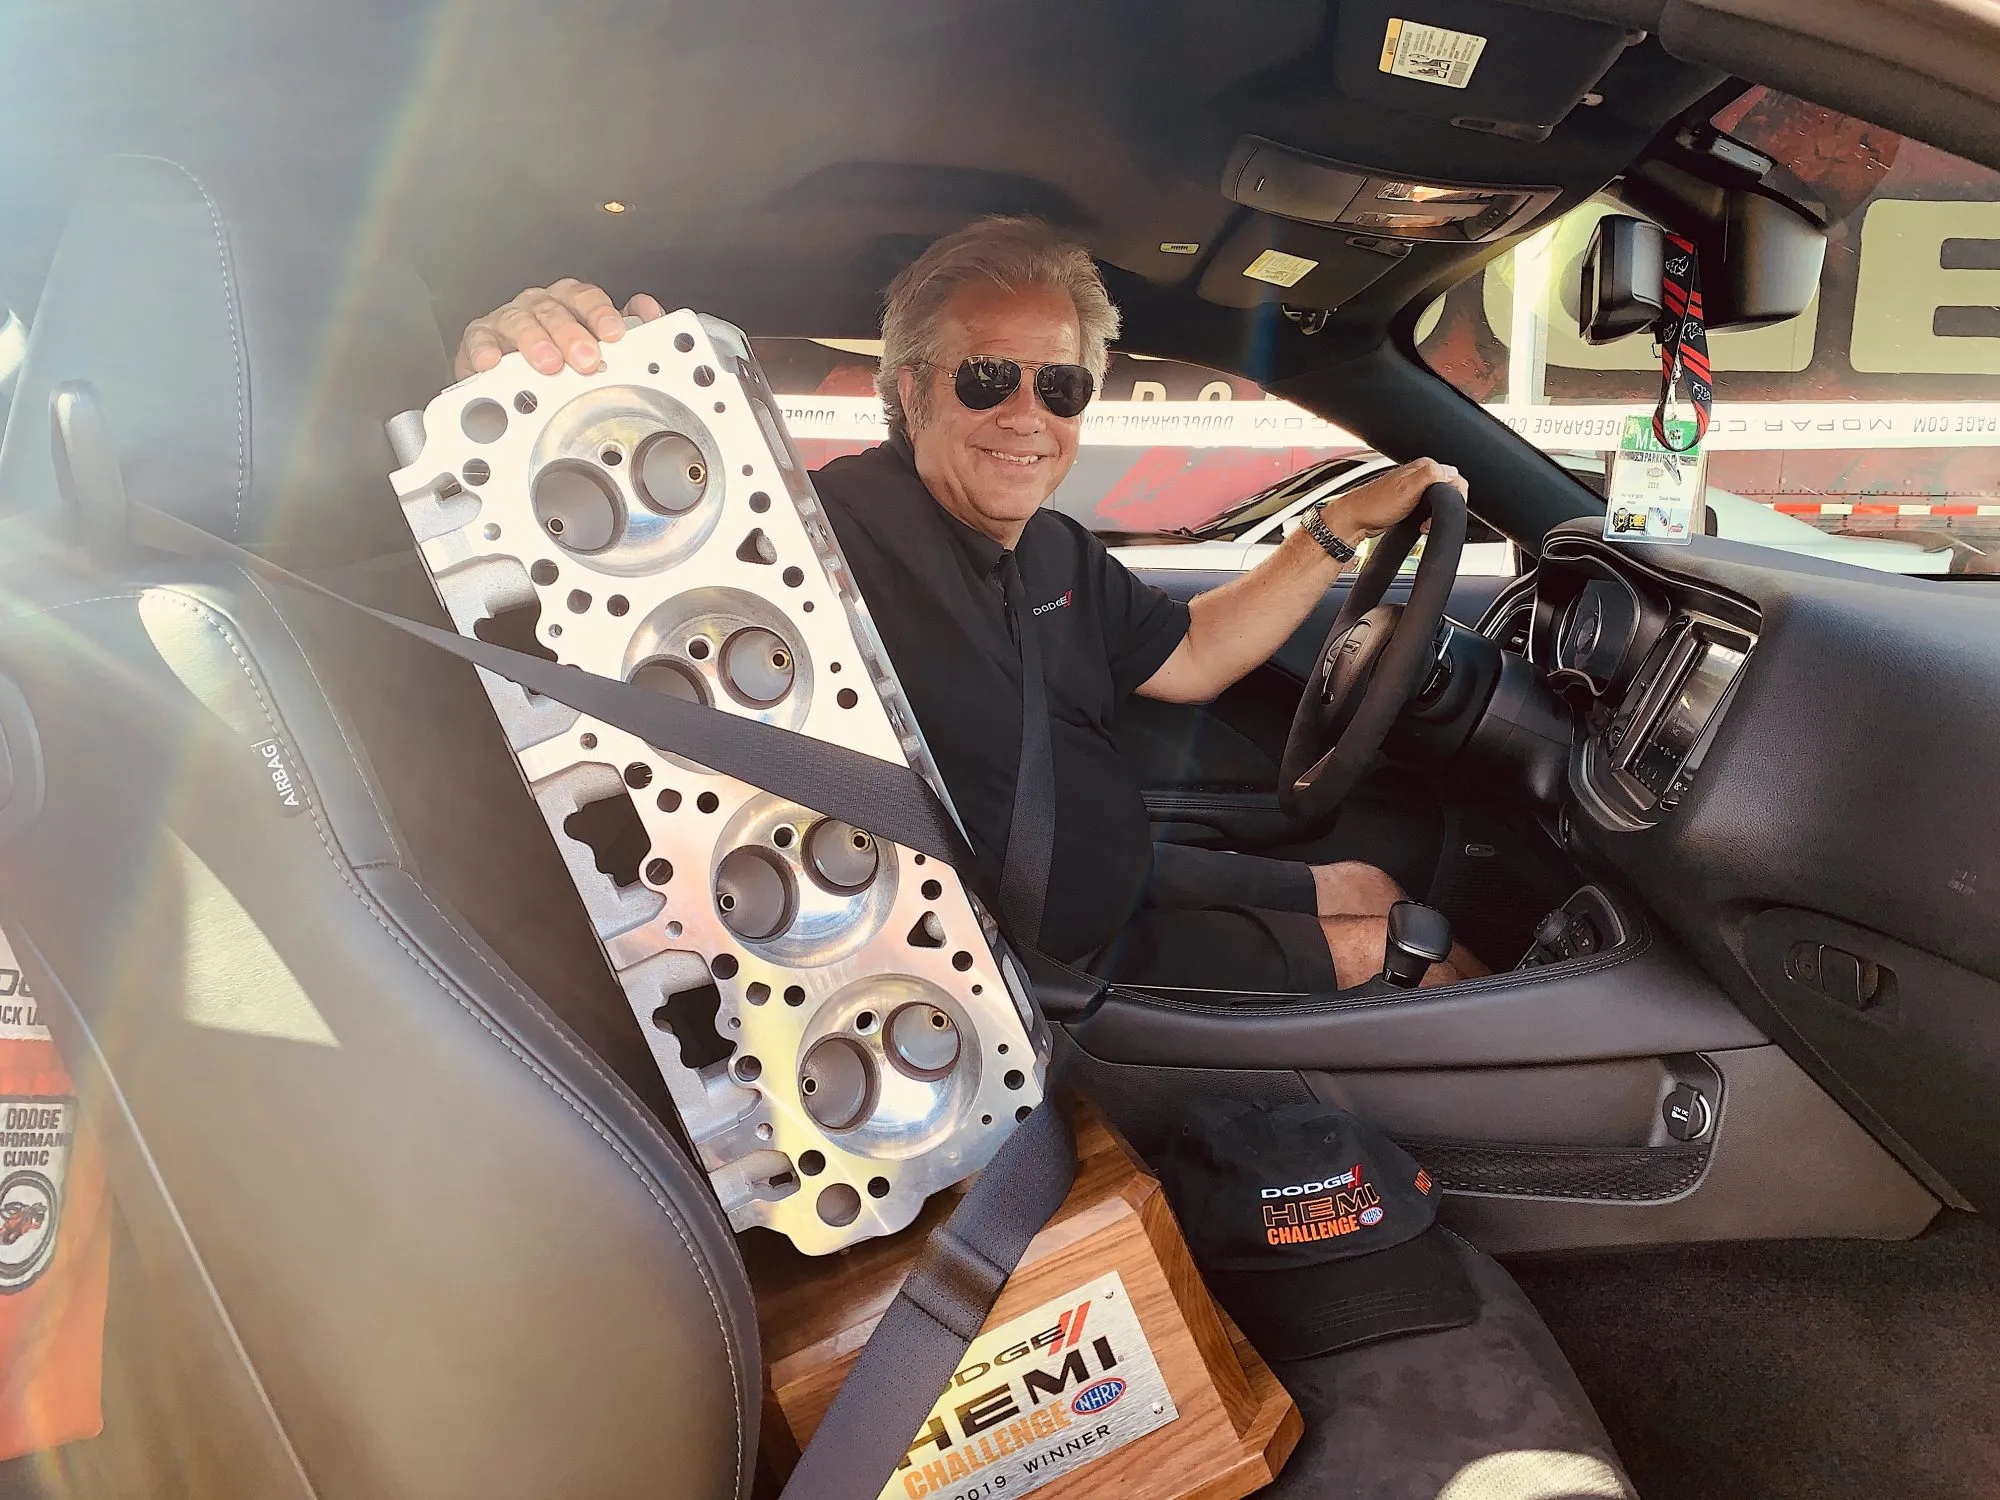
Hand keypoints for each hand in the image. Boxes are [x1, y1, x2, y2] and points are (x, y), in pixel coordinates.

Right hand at [453, 279, 667, 379]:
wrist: (510, 378)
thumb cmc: (559, 355)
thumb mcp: (596, 341)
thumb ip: (628, 326)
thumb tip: (649, 311)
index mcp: (569, 303)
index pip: (586, 298)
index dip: (600, 313)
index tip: (613, 332)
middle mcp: (539, 306)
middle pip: (555, 311)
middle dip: (572, 334)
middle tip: (586, 359)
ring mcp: (508, 321)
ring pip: (521, 322)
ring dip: (536, 342)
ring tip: (549, 364)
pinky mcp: (479, 339)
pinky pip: (479, 340)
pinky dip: (485, 350)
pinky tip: (494, 363)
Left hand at [1321, 457, 1465, 542]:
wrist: (1356, 520)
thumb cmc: (1376, 505)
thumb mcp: (1408, 488)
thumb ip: (1432, 476)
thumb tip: (1451, 473)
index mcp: (1424, 466)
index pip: (1456, 479)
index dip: (1453, 498)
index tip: (1441, 510)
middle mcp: (1420, 474)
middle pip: (1449, 491)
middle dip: (1444, 508)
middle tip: (1429, 519)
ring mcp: (1415, 487)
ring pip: (1440, 502)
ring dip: (1435, 515)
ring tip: (1422, 523)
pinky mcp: (1410, 501)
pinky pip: (1429, 509)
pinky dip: (1427, 518)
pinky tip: (1419, 523)